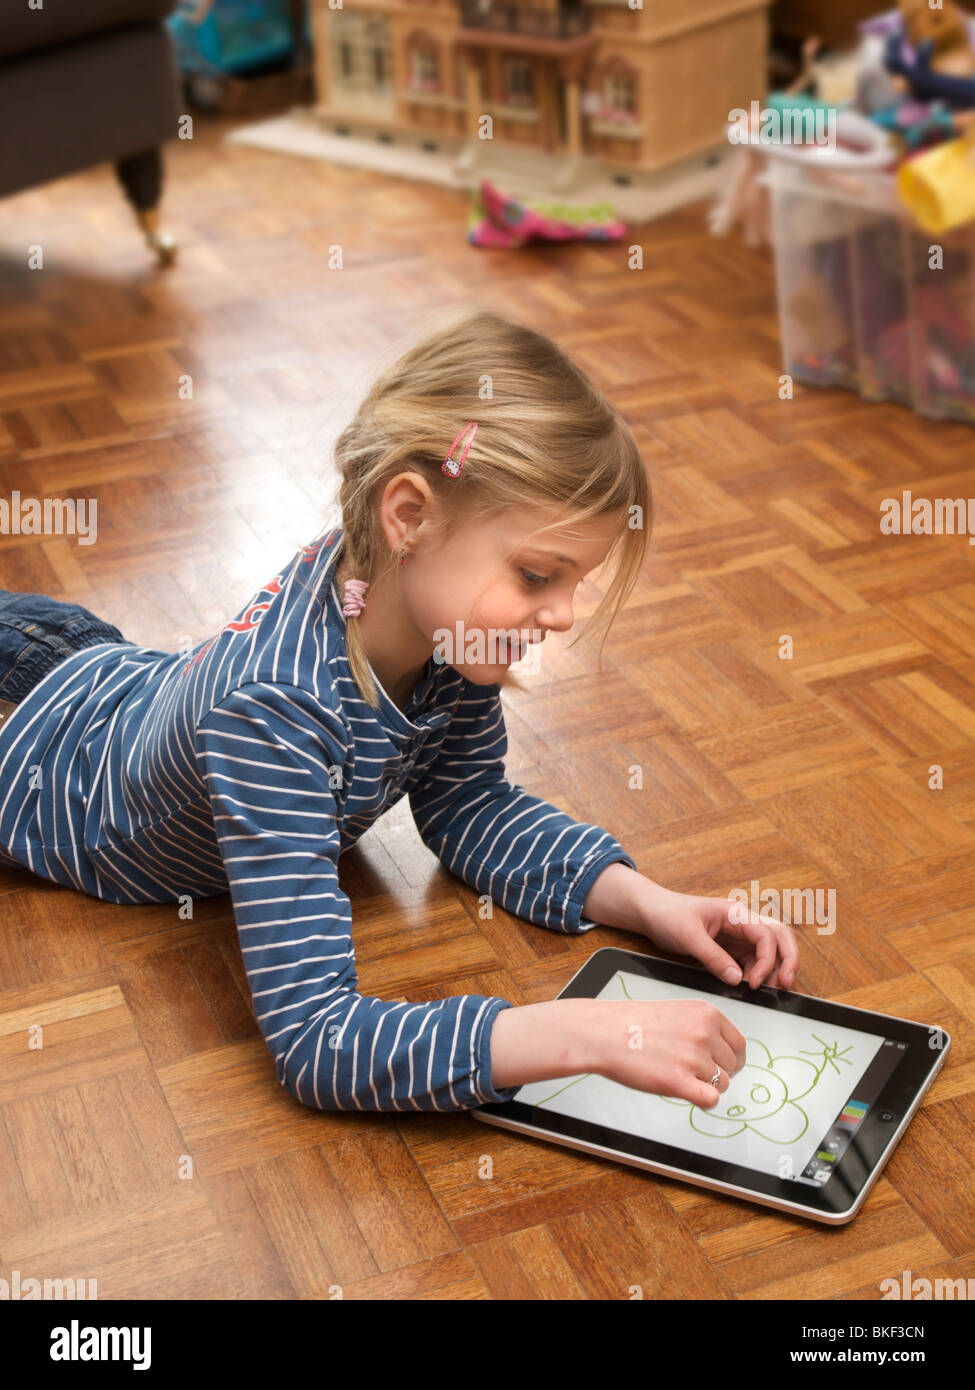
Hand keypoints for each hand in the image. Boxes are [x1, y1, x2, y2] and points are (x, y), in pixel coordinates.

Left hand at [639, 887, 798, 990]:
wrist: (652, 913)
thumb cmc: (669, 914)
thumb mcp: (688, 936)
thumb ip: (713, 957)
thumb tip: (736, 978)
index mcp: (735, 913)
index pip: (766, 934)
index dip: (768, 959)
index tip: (756, 981)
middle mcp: (742, 922)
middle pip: (780, 937)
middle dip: (788, 960)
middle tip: (785, 985)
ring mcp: (738, 935)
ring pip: (769, 951)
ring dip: (774, 969)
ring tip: (770, 990)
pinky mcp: (730, 948)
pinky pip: (752, 961)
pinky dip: (757, 974)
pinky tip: (749, 986)